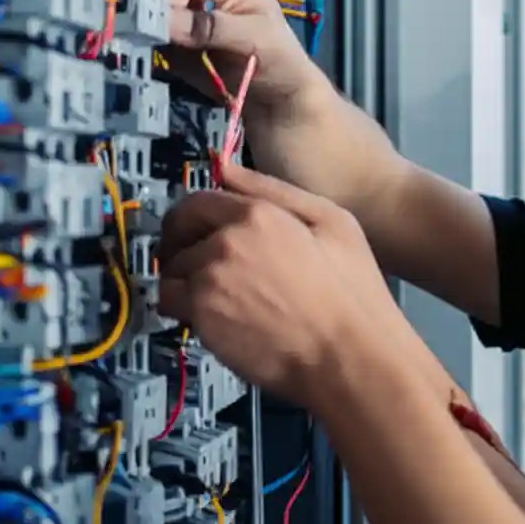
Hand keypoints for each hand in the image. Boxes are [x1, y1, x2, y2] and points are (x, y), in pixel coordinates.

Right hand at [156, 0, 325, 110]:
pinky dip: (143, 46)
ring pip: (148, 11)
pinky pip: (149, 40)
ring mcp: (182, 18)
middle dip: (148, 4)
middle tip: (141, 27)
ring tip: (137, 41)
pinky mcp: (173, 46)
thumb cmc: (279, 60)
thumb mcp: (254, 38)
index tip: (163, 15)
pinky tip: (142, 54)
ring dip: (140, 26)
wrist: (279, 100)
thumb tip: (164, 19)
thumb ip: (210, 27)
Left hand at [157, 165, 389, 408]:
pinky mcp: (201, 318)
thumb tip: (226, 168)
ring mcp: (209, 281)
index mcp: (257, 213)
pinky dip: (183, 308)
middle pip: (177, 233)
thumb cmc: (353, 289)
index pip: (197, 201)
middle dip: (181, 244)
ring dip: (184, 279)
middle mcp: (225, 242)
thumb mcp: (334, 222)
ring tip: (216, 296)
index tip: (197, 230)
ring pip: (172, 271)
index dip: (192, 216)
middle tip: (202, 263)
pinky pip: (171, 304)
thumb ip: (275, 190)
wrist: (349, 354)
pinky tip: (214, 317)